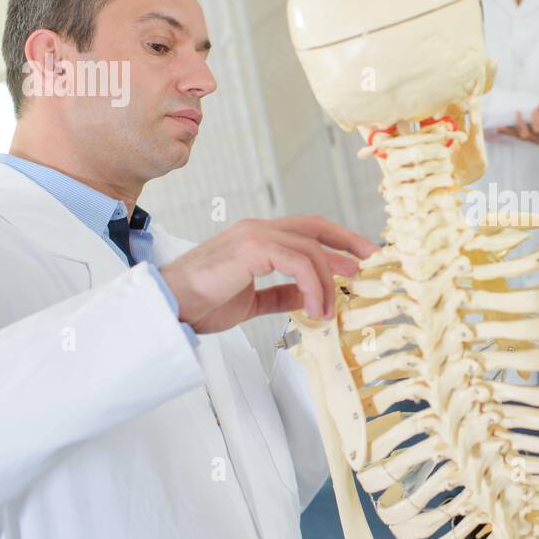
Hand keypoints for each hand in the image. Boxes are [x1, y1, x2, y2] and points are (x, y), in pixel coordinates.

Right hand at [159, 216, 377, 333]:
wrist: (167, 308)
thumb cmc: (198, 304)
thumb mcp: (251, 301)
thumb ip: (280, 295)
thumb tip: (310, 297)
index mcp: (256, 239)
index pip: (306, 231)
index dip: (337, 242)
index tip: (360, 260)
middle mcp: (257, 230)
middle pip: (315, 227)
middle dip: (348, 244)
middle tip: (371, 264)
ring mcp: (254, 235)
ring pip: (310, 249)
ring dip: (327, 282)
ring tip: (328, 311)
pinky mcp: (252, 248)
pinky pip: (298, 262)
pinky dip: (313, 285)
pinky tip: (314, 308)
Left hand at [498, 106, 538, 155]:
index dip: (535, 120)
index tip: (534, 109)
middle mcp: (538, 138)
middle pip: (525, 134)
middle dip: (520, 124)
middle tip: (517, 112)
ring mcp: (532, 139)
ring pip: (518, 136)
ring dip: (508, 130)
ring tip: (497, 125)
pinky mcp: (528, 138)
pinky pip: (515, 135)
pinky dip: (506, 131)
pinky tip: (497, 127)